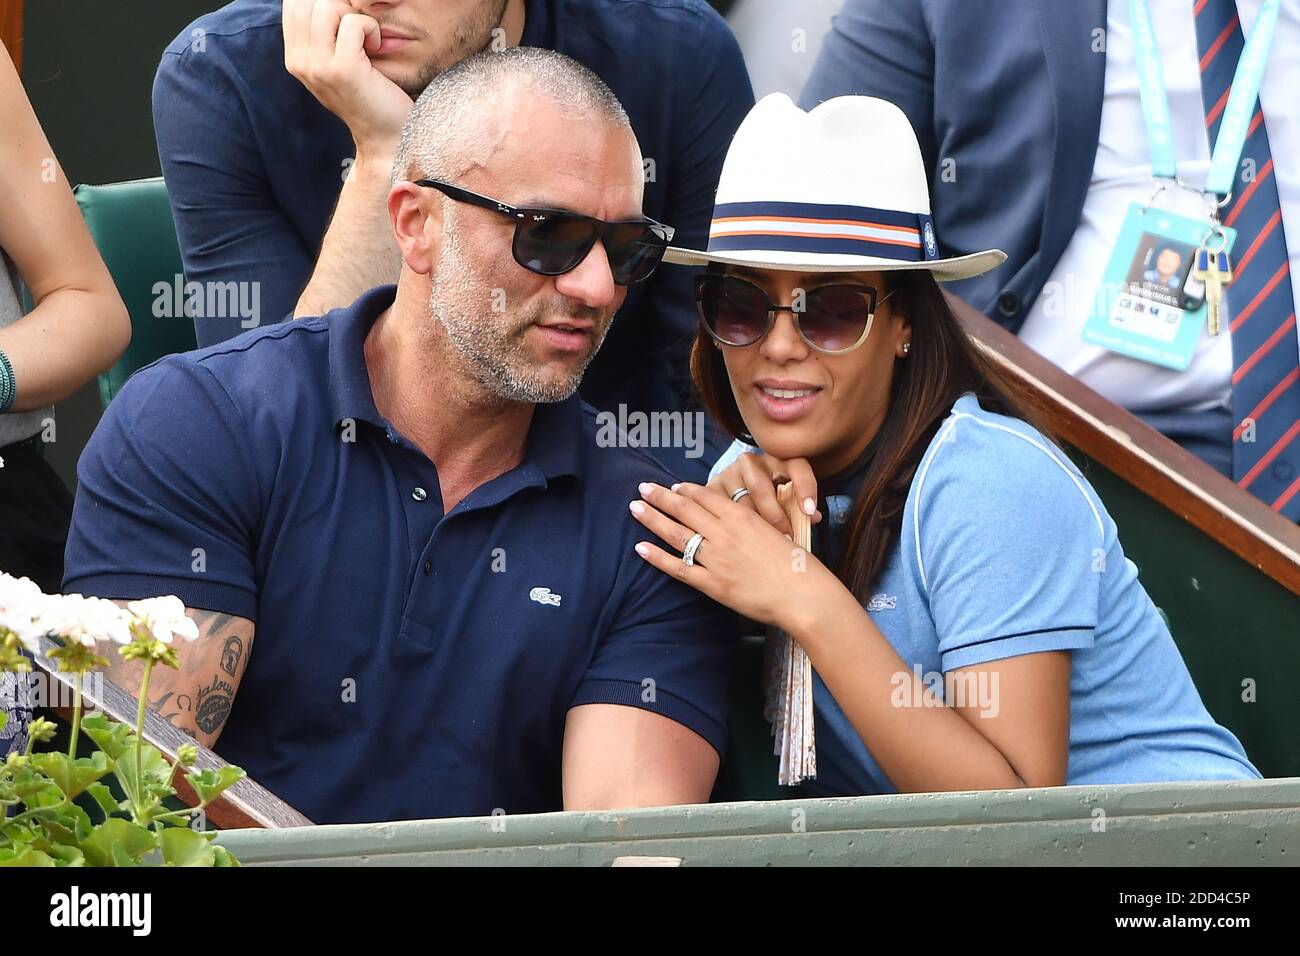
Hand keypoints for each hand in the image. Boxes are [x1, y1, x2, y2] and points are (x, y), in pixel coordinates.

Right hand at [283, 0, 413, 153]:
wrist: (387, 136)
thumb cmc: (369, 96)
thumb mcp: (335, 64)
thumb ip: (321, 35)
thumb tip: (321, 2)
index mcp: (294, 58)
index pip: (293, 4)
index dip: (322, 2)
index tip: (345, 21)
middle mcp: (299, 62)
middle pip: (309, 2)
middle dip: (339, 6)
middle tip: (358, 31)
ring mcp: (317, 66)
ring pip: (327, 6)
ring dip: (354, 15)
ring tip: (366, 39)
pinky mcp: (342, 68)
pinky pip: (354, 22)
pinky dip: (371, 28)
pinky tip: (376, 47)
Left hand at [629, 481, 844, 633]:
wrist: (802, 594)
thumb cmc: (796, 563)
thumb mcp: (773, 530)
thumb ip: (750, 522)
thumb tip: (734, 516)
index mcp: (741, 517)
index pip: (706, 497)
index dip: (685, 490)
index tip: (672, 486)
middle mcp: (724, 533)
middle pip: (684, 509)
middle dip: (661, 497)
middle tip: (642, 487)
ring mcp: (716, 559)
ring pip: (676, 534)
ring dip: (652, 519)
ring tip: (634, 508)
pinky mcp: (713, 584)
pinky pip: (679, 568)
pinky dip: (657, 558)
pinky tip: (640, 548)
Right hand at [707, 453, 820, 536]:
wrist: (737, 489)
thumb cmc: (771, 496)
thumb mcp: (787, 496)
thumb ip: (799, 506)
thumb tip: (812, 517)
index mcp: (778, 461)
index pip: (796, 468)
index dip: (805, 488)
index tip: (809, 511)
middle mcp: (752, 462)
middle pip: (761, 488)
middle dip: (773, 516)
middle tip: (784, 538)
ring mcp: (729, 473)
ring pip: (738, 502)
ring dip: (750, 525)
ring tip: (761, 544)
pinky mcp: (712, 486)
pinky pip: (720, 509)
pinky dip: (730, 525)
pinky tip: (738, 539)